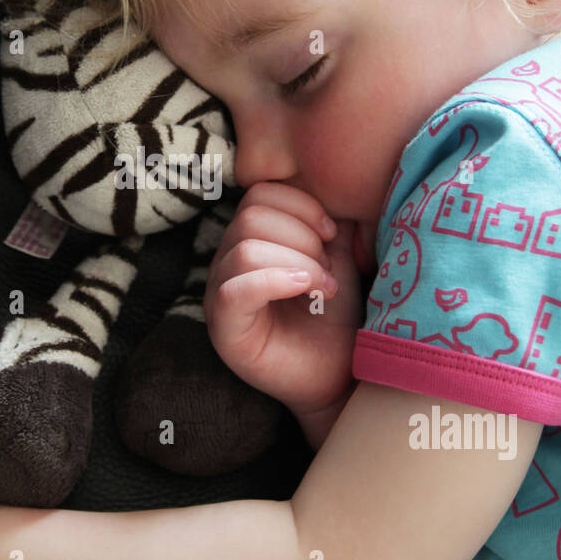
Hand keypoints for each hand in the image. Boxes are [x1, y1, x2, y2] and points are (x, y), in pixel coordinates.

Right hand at [204, 182, 365, 417]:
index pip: (260, 193)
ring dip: (298, 263)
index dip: (301, 205)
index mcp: (250, 239)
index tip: (332, 235)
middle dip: (302, 238)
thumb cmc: (335, 317)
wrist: (339, 376)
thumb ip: (330, 223)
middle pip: (252, 217)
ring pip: (245, 248)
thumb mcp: (338, 258)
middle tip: (328, 272)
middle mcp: (226, 263)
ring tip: (324, 288)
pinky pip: (235, 289)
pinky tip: (305, 290)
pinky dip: (275, 280)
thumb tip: (339, 183)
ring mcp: (220, 295)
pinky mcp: (224, 329)